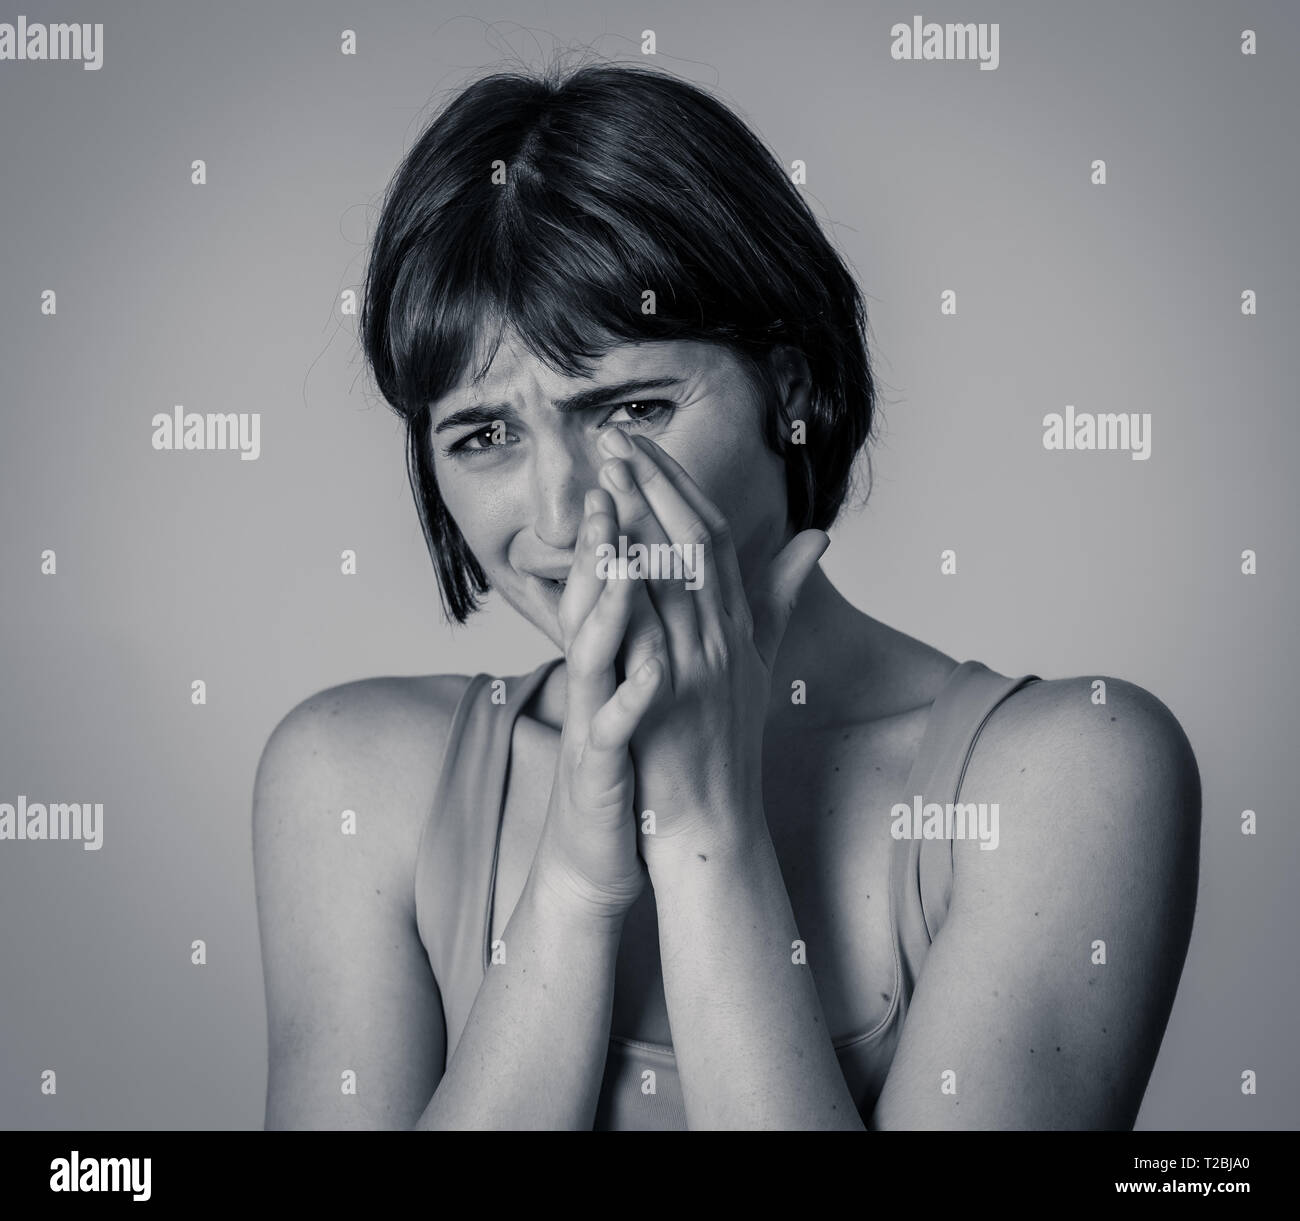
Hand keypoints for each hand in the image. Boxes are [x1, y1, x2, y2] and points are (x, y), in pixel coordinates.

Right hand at [529, 485, 665, 923]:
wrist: (599, 843)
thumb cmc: (630, 758)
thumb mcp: (644, 685)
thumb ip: (662, 628)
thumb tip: (682, 573)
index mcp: (614, 653)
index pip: (617, 573)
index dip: (628, 520)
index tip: (634, 459)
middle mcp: (596, 676)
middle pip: (596, 597)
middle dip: (608, 538)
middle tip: (609, 478)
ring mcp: (593, 716)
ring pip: (596, 651)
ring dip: (609, 602)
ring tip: (623, 555)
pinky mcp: (600, 765)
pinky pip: (612, 726)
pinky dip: (632, 697)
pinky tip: (652, 670)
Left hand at [592, 430, 829, 873]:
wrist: (716, 824)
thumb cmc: (728, 743)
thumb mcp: (760, 663)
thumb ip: (781, 598)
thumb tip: (815, 537)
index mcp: (739, 625)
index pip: (712, 536)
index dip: (679, 485)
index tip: (644, 445)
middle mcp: (722, 639)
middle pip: (691, 545)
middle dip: (652, 484)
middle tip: (615, 437)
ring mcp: (697, 670)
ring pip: (671, 582)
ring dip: (635, 523)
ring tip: (602, 476)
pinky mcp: (669, 706)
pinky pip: (648, 638)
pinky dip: (629, 595)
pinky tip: (604, 557)